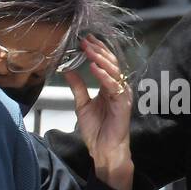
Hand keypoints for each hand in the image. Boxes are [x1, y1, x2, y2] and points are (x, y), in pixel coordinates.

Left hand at [62, 35, 133, 189]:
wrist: (104, 149)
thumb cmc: (97, 130)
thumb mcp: (82, 104)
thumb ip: (77, 87)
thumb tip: (67, 70)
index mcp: (108, 86)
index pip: (104, 64)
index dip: (95, 51)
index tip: (84, 40)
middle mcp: (117, 88)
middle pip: (110, 63)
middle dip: (98, 51)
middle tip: (86, 40)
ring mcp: (121, 94)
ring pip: (114, 71)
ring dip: (101, 59)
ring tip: (89, 50)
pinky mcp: (123, 103)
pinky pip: (114, 86)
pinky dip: (104, 76)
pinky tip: (94, 68)